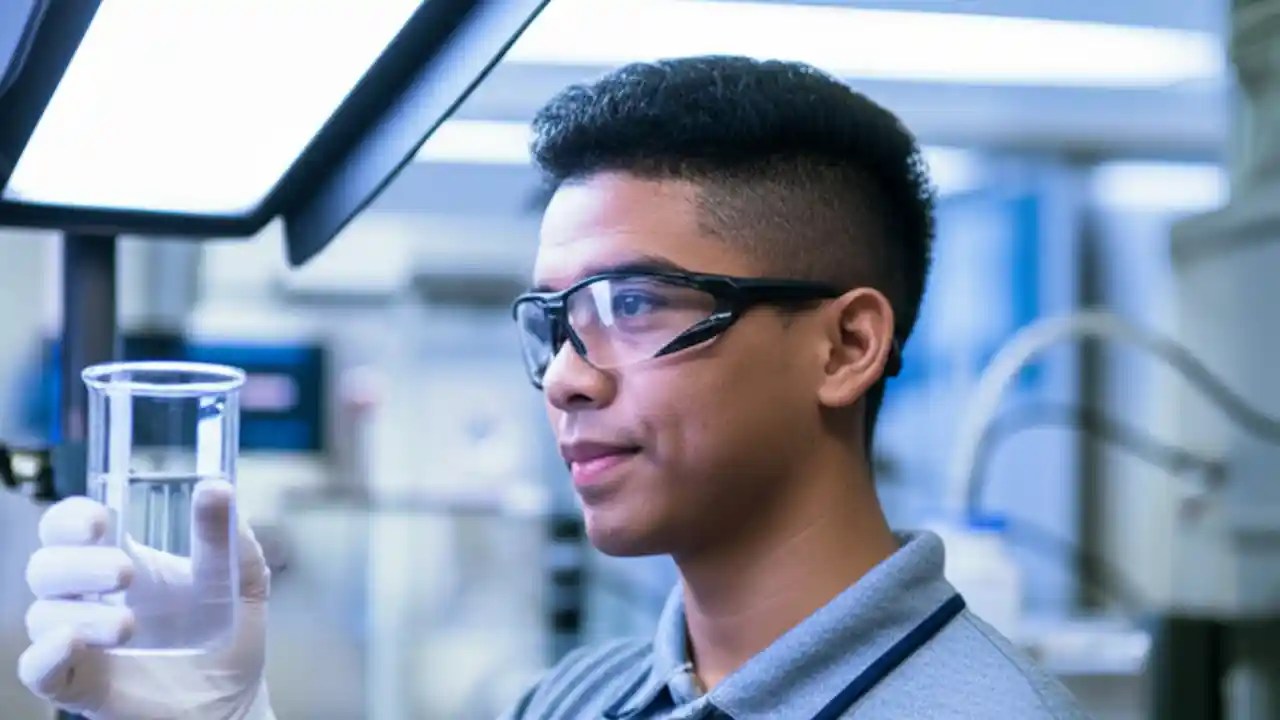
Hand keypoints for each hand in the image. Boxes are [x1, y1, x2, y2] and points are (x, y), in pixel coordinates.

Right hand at [19, 481, 272, 719]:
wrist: (236, 697)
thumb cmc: (228, 631)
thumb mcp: (241, 579)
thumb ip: (228, 536)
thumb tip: (218, 486)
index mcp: (124, 559)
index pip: (70, 527)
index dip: (70, 518)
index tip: (99, 520)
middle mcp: (92, 596)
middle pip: (47, 566)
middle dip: (76, 563)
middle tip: (124, 572)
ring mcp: (83, 641)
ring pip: (44, 615)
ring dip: (81, 613)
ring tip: (129, 625)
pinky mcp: (80, 685)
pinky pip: (38, 668)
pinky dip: (46, 654)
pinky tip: (72, 643)